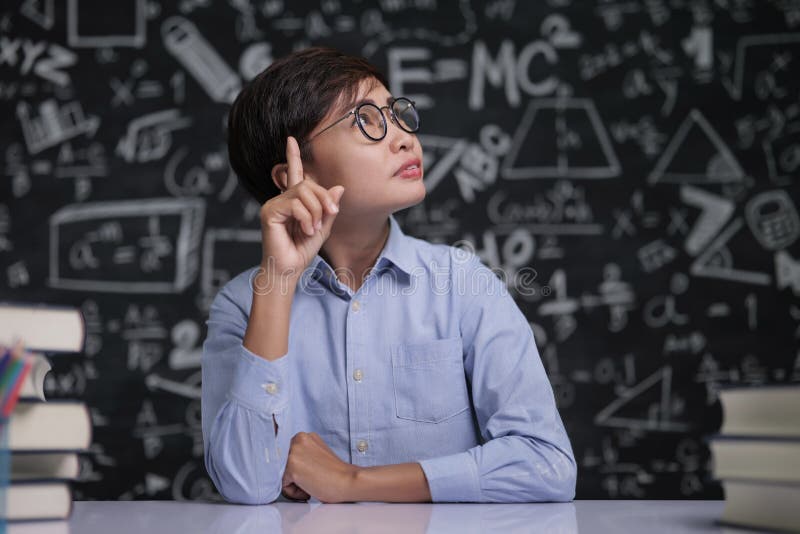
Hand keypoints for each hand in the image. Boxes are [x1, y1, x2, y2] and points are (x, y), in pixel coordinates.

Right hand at [257, 136, 344, 283]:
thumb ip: (329, 208)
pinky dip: (307, 217)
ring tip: (315, 229)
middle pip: (307, 184)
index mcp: (292, 202)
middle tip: (330, 216)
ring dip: (316, 211)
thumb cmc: (301, 251)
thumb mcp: (323, 228)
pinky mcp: (269, 212)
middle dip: (323, 199)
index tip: (291, 139)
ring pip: (302, 193)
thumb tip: (338, 188)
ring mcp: (273, 205)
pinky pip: (295, 204)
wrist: (289, 270)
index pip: (294, 175)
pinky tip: (307, 230)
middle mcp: (280, 200)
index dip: (293, 157)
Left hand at [281, 432, 358, 502]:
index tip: (310, 472)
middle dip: (296, 475)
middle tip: (314, 476)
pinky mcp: (291, 467)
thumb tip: (288, 464)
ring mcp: (293, 452)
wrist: (348, 480)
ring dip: (296, 484)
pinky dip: (295, 492)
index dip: (298, 468)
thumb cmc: (335, 473)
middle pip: (282, 465)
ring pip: (282, 476)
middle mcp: (297, 440)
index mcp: (304, 436)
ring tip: (313, 481)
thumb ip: (303, 454)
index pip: (287, 456)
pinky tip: (310, 487)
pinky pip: (284, 486)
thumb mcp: (317, 454)